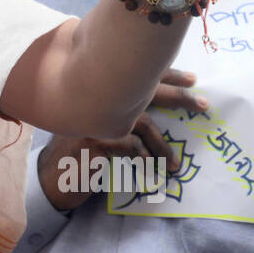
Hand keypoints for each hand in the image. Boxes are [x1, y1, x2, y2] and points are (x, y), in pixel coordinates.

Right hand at [37, 68, 204, 210]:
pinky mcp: (93, 141)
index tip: (192, 78)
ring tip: (174, 165)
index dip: (165, 74)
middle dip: (177, 96)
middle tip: (201, 104)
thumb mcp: (98, 130)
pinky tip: (150, 170)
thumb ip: (118, 116)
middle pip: (145, 89)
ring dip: (162, 146)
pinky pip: (129, 145)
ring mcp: (95, 117)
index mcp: (100, 92)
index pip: (137, 75)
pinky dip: (143, 158)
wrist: (51, 178)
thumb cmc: (79, 153)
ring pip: (141, 123)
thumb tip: (159, 114)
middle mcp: (97, 99)